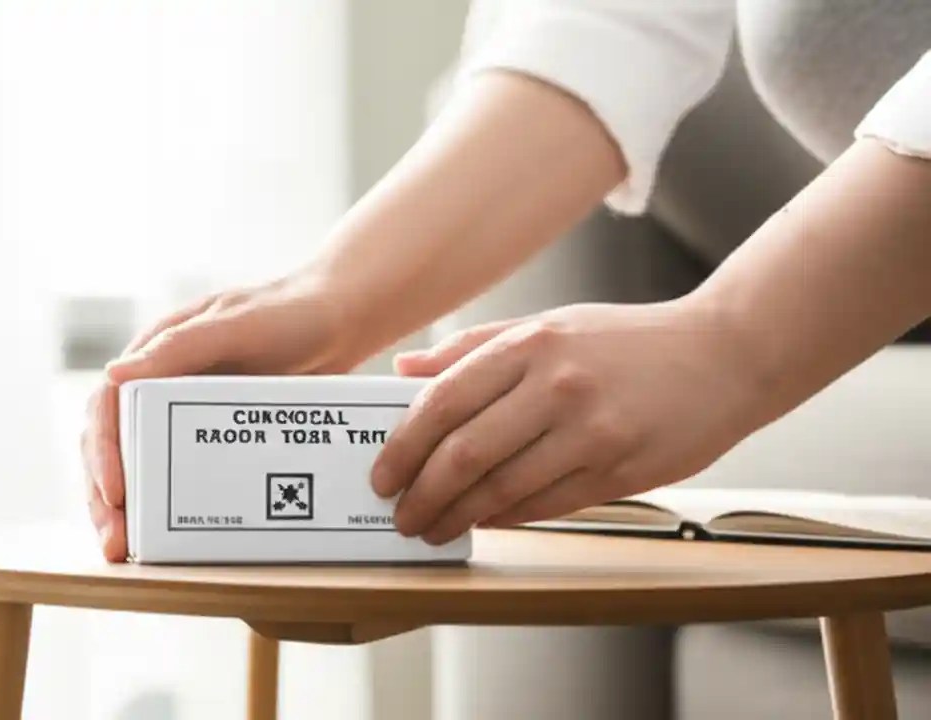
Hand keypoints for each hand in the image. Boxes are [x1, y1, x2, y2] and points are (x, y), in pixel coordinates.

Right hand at [83, 273, 365, 560]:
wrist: (338, 321)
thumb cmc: (286, 311)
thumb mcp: (234, 325)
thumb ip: (179, 347)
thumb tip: (113, 374)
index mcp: (154, 354)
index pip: (107, 407)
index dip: (103, 453)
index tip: (114, 493)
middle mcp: (160, 385)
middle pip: (113, 445)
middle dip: (105, 496)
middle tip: (114, 543)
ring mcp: (186, 412)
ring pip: (140, 464)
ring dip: (129, 509)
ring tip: (126, 551)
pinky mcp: (214, 434)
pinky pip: (183, 471)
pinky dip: (169, 503)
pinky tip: (168, 538)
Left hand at [372, 299, 765, 545]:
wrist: (725, 354)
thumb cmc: (627, 341)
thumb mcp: (548, 325)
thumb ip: (474, 348)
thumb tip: (403, 370)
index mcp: (531, 344)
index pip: (442, 401)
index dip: (403, 446)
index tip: (382, 475)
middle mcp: (557, 386)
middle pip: (464, 452)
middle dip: (421, 493)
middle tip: (400, 515)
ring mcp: (592, 431)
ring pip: (502, 487)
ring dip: (457, 517)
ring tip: (432, 529)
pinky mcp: (620, 471)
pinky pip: (545, 505)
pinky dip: (506, 518)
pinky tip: (485, 522)